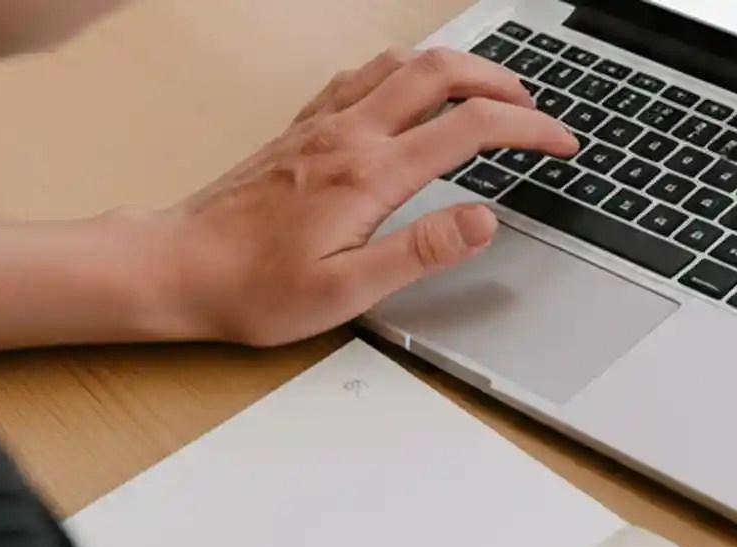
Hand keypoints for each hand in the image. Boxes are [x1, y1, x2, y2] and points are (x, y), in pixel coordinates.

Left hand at [159, 47, 576, 345]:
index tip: (561, 143)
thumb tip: (485, 219)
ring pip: (400, 63)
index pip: (470, 129)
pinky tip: (408, 90)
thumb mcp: (347, 292)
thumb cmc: (254, 289)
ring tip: (486, 93)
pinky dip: (402, 71)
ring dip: (455, 67)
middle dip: (500, 81)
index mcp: (370, 175)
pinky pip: (360, 76)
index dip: (530, 129)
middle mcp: (348, 135)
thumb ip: (421, 250)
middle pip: (440, 72)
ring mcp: (321, 125)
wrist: (175, 267)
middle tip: (532, 109)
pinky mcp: (300, 129)